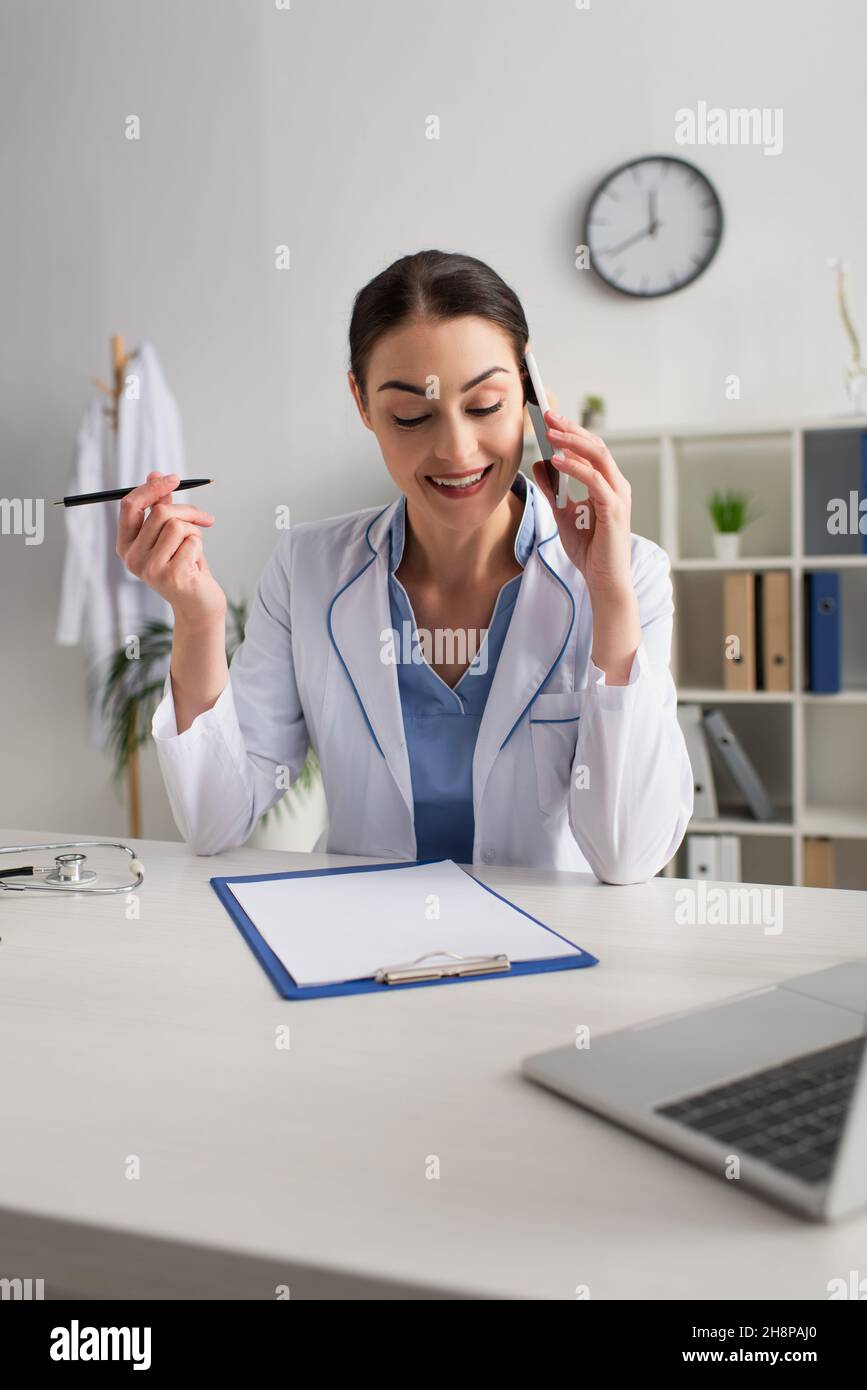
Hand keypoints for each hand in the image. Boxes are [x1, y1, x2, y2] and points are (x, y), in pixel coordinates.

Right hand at [116, 472, 226, 629]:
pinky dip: (199, 547)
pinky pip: (191, 542)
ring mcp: (150, 568)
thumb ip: (160, 505)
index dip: (152, 487)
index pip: (129, 505)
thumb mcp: (170, 533)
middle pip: (159, 512)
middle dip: (186, 512)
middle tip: (202, 520)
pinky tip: (195, 564)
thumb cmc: (184, 564)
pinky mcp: (171, 575)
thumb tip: (155, 474)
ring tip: (193, 549)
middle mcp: (132, 558)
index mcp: (125, 545)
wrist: (199, 603)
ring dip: (193, 532)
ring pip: (176, 525)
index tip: (174, 478)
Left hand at [531, 411, 633, 597]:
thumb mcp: (563, 513)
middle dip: (571, 430)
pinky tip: (556, 461)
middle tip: (548, 416)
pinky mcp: (614, 509)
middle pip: (596, 446)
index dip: (572, 433)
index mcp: (609, 484)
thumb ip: (553, 489)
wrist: (603, 578)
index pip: (592, 450)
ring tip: (549, 433)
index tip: (550, 420)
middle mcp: (617, 485)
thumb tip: (539, 464)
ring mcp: (618, 496)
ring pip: (597, 457)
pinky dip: (574, 468)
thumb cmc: (589, 549)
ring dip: (572, 443)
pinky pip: (594, 480)